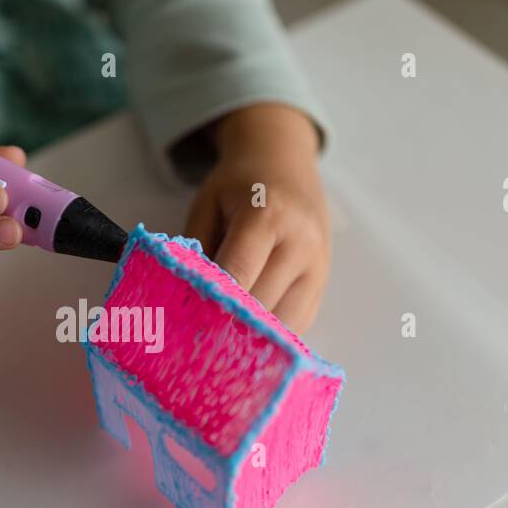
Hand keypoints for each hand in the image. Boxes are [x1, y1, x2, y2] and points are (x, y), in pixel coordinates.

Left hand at [184, 104, 329, 332]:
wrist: (285, 162)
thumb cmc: (238, 186)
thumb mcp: (206, 207)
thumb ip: (194, 253)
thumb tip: (184, 303)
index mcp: (268, 215)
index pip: (239, 273)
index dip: (212, 305)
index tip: (186, 328)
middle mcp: (301, 243)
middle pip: (263, 304)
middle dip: (229, 327)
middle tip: (197, 345)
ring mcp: (318, 267)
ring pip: (284, 324)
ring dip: (252, 338)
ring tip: (221, 345)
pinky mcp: (323, 285)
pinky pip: (297, 325)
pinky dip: (270, 336)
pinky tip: (246, 337)